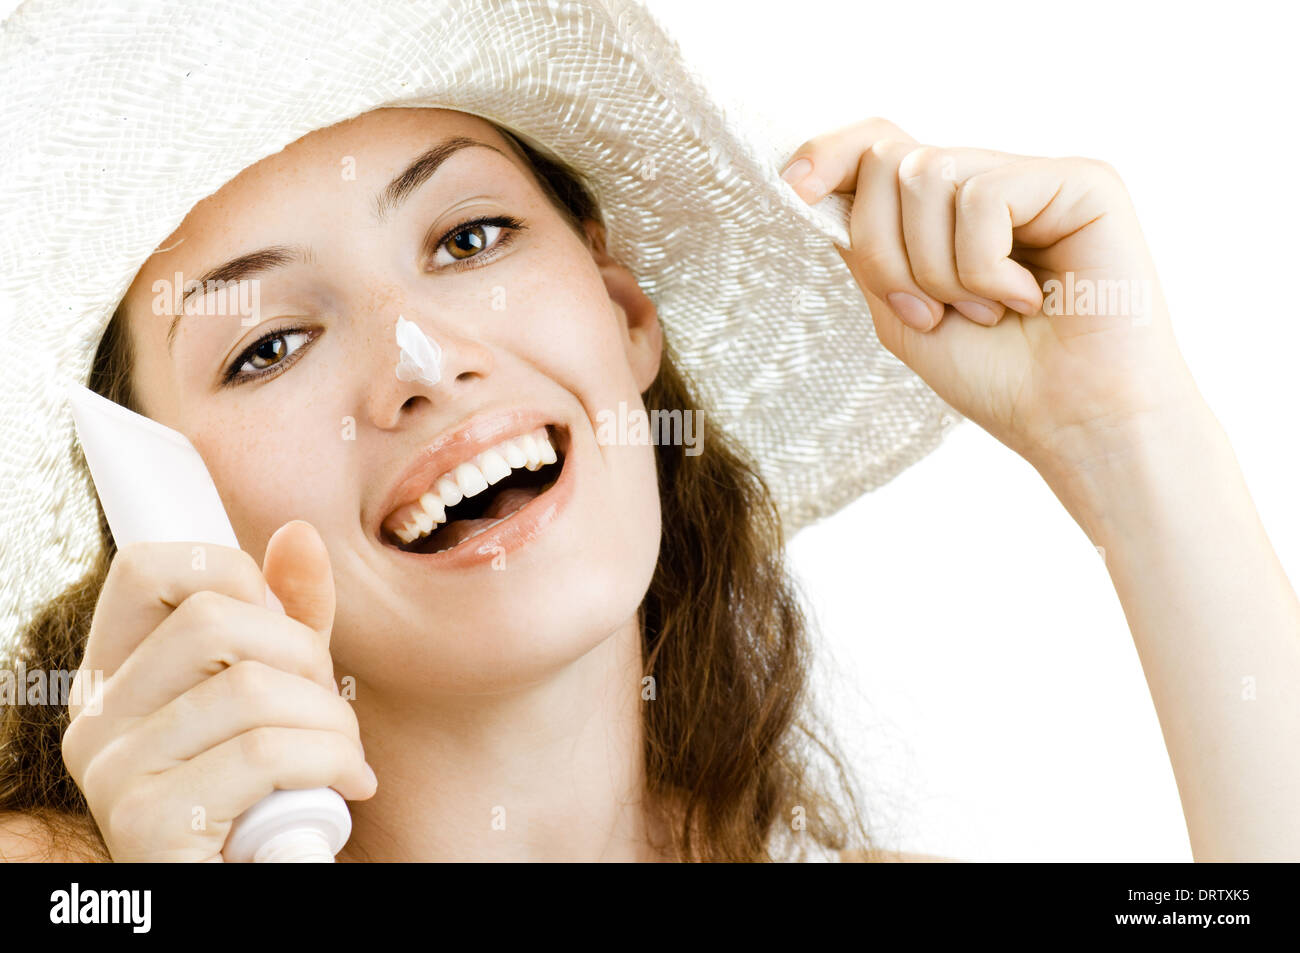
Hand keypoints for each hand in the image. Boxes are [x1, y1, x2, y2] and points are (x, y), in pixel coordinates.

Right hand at [61, 521, 375, 862]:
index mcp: (116, 675)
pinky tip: (347, 784)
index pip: (147, 569)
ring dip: (330, 719)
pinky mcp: (148, 823)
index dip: (233, 574)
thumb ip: (288, 617)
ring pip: (249, 688)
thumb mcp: (282, 691)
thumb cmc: (268, 789)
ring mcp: (112, 772)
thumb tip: (298, 533)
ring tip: (345, 754)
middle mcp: (96, 718)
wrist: (265, 878)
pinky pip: (266, 753)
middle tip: (328, 705)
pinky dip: (331, 760)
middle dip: (304, 653)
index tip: (280, 625)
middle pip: (212, 620)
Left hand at [781, 118, 1204, 469]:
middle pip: (889, 162)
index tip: (794, 189)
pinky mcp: (1081, 181)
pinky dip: (983, 267)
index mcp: (947, 212)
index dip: (829, 154)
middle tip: (930, 313)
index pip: (878, 145)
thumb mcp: (900, 313)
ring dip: (936, 268)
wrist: (1072, 422)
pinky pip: (982, 196)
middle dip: (885, 251)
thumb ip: (863, 247)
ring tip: (986, 312)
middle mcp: (989, 181)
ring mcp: (1034, 177)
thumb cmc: (996, 377)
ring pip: (927, 175)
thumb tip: (815, 186)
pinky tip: (1025, 300)